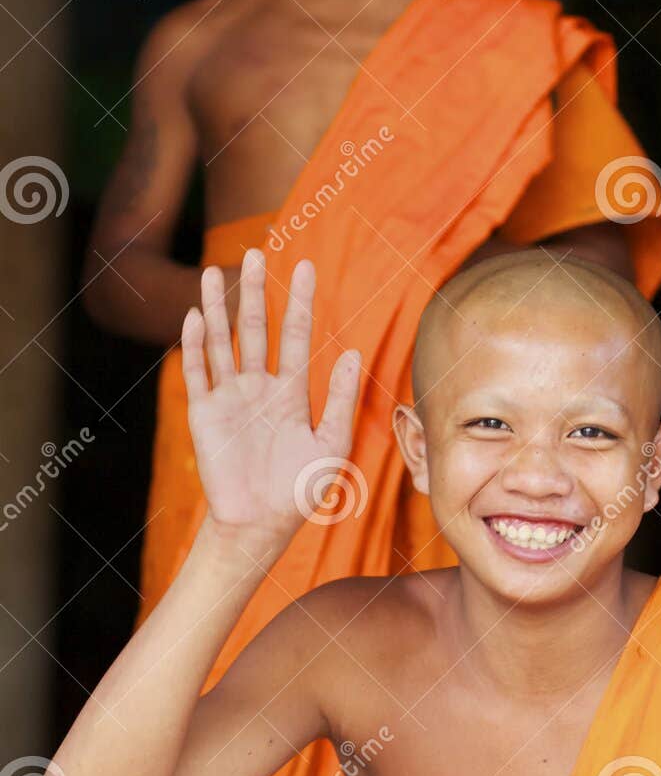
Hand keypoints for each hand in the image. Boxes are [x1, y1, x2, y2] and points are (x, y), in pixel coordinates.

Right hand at [180, 249, 360, 550]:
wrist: (261, 523)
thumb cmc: (300, 489)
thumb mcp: (331, 442)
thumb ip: (340, 398)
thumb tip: (351, 353)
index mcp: (291, 392)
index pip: (296, 336)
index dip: (300, 302)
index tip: (305, 266)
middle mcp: (259, 387)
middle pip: (256, 329)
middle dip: (256, 292)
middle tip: (255, 252)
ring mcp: (229, 397)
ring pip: (222, 341)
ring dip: (217, 307)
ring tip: (213, 271)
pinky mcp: (203, 412)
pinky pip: (197, 371)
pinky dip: (194, 344)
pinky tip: (196, 316)